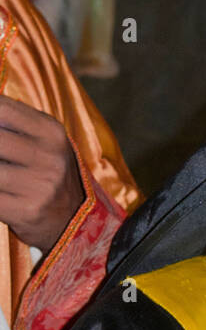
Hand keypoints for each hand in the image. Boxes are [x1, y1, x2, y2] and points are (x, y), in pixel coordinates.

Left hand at [0, 95, 84, 251]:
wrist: (74, 220)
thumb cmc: (49, 173)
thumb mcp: (45, 140)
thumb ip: (15, 122)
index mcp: (52, 133)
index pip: (2, 109)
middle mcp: (50, 159)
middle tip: (0, 157)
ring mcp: (40, 187)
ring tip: (3, 177)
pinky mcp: (26, 212)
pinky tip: (2, 192)